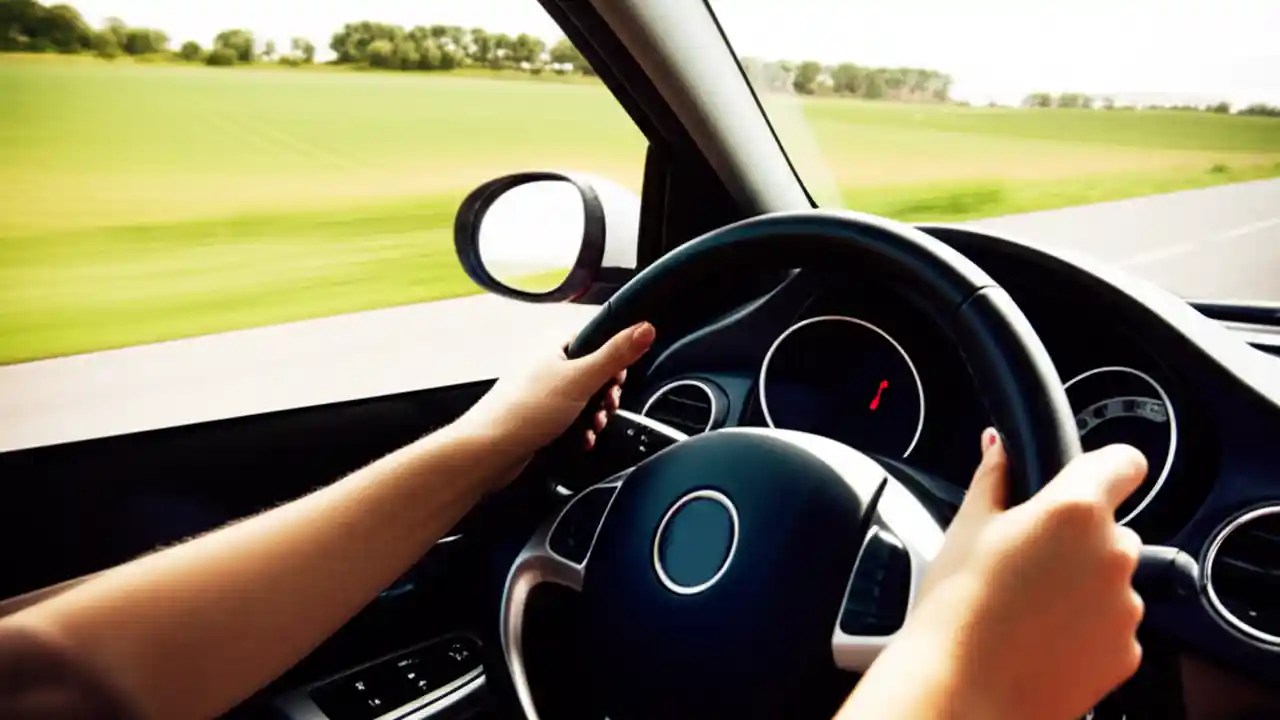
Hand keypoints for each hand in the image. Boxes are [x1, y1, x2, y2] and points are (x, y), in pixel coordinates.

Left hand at [451, 322, 655, 485]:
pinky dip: (580, 431)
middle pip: (594, 374)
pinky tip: (579, 439)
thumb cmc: (524, 412)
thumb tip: (645, 328)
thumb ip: (616, 354)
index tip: (618, 379)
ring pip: (584, 400)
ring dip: (594, 416)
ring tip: (589, 426)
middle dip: (606, 396)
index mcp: (554, 345)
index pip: (597, 341)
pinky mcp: (539, 418)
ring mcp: (542, 393)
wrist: (488, 451)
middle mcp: (547, 366)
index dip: (614, 362)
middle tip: (604, 405)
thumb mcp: (581, 378)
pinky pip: (571, 420)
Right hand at [838, 429, 1146, 719]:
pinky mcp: (1126, 651)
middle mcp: (1113, 555)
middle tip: (1026, 560)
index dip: (1104, 466)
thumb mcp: (966, 527)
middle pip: (1110, 528)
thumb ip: (994, 476)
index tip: (1087, 476)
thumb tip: (999, 446)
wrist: (963, 694)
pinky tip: (1040, 637)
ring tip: (1027, 606)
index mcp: (1074, 511)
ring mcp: (1125, 607)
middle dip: (1076, 539)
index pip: (1122, 462)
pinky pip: (1111, 624)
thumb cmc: (957, 610)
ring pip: (1109, 579)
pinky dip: (1085, 627)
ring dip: (1081, 585)